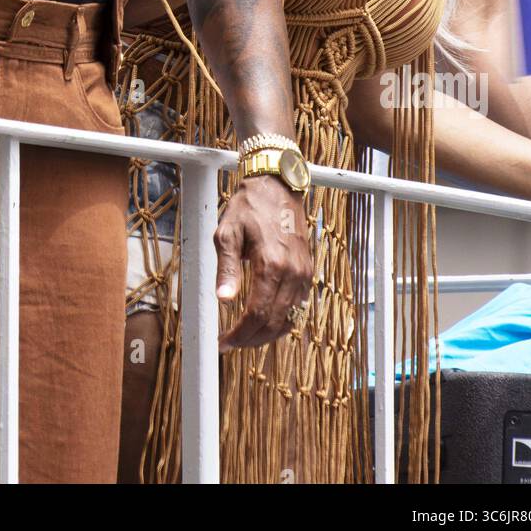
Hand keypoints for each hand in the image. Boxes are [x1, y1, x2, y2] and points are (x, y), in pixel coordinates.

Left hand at [215, 175, 313, 349]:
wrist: (277, 186)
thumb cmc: (249, 207)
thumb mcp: (228, 233)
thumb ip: (226, 269)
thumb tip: (223, 300)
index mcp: (271, 264)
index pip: (256, 315)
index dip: (239, 334)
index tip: (223, 342)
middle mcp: (292, 273)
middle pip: (272, 323)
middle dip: (250, 339)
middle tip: (230, 343)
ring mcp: (303, 273)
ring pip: (288, 320)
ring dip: (266, 334)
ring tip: (244, 336)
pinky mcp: (308, 271)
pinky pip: (298, 307)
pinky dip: (282, 321)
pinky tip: (265, 322)